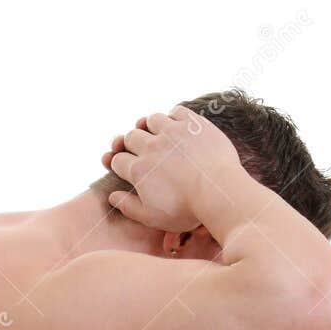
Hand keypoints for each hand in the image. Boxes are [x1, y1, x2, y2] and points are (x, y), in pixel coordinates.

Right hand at [100, 108, 242, 232]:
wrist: (218, 191)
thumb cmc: (186, 210)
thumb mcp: (153, 218)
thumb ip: (129, 207)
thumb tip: (112, 196)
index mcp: (139, 170)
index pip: (117, 160)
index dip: (116, 163)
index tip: (123, 167)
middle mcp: (151, 147)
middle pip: (130, 137)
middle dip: (130, 143)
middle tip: (138, 150)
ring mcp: (172, 132)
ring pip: (151, 120)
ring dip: (150, 127)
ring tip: (156, 136)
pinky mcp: (192, 123)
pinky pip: (176, 111)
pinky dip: (174, 117)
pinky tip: (177, 127)